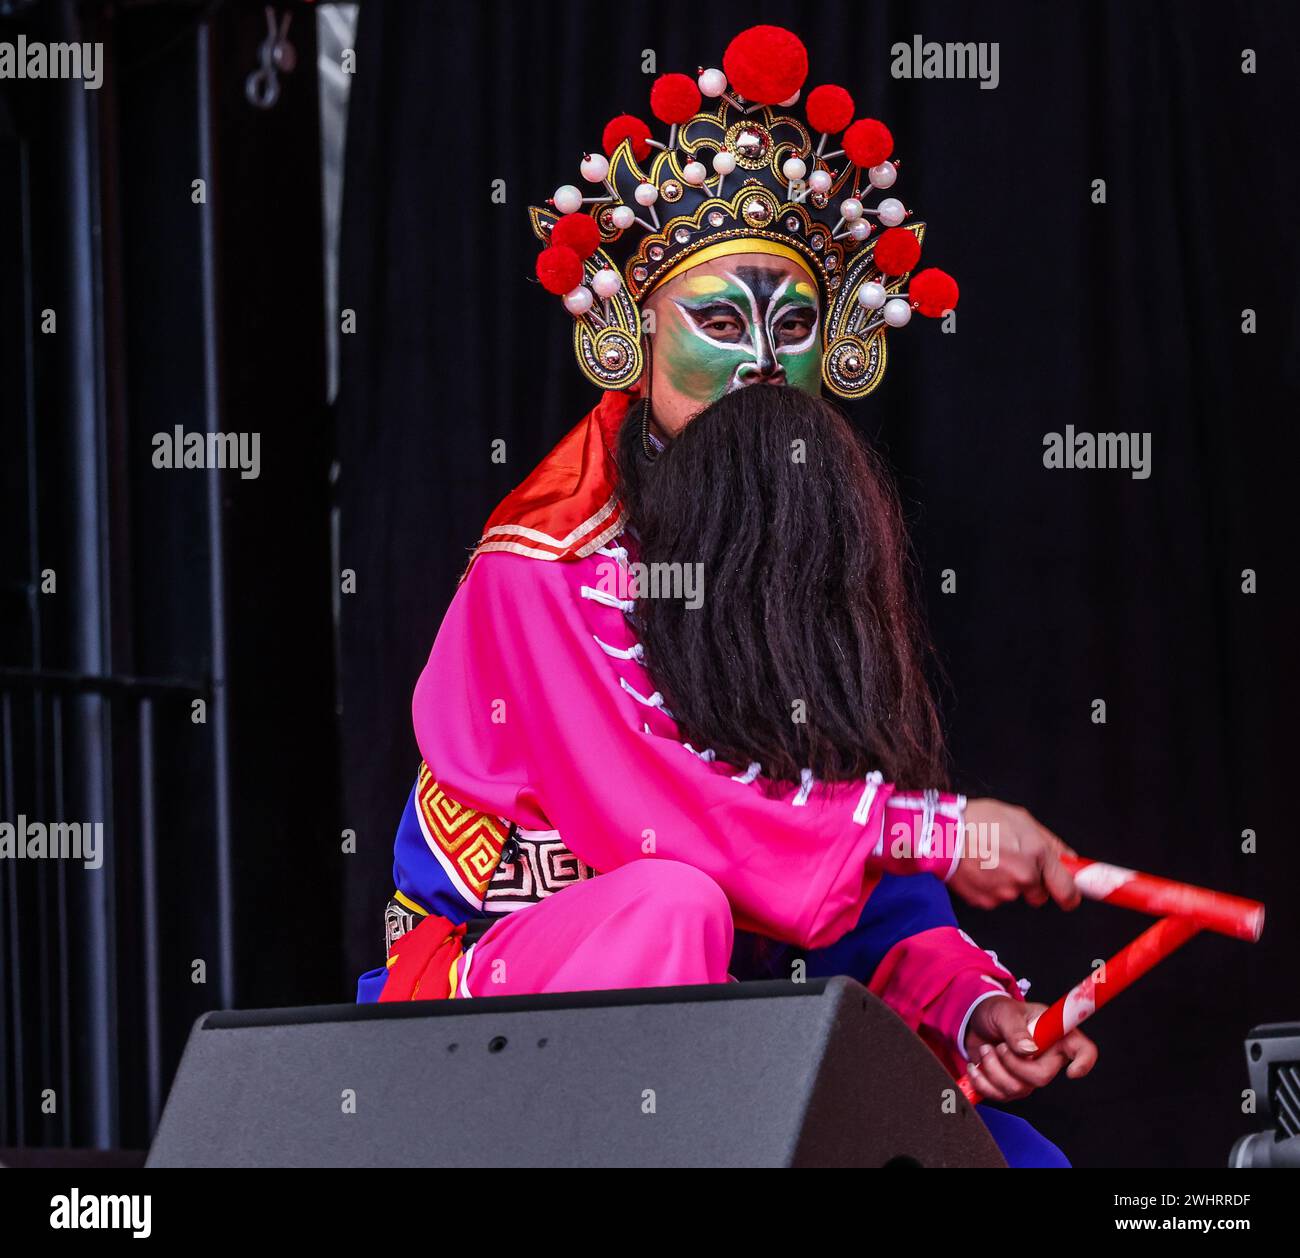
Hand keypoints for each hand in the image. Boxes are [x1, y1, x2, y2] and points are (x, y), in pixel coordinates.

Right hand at [947, 798, 1080, 909]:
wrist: (939, 834)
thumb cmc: (977, 820)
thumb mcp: (1020, 818)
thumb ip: (1049, 841)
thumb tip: (1069, 859)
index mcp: (1037, 855)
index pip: (1067, 890)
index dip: (1071, 894)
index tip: (1070, 893)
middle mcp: (1023, 878)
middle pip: (1039, 895)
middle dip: (1032, 883)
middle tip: (1014, 861)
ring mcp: (1003, 893)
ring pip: (1015, 894)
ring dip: (1008, 883)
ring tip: (990, 860)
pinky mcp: (985, 901)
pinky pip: (995, 898)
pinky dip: (990, 887)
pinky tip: (979, 868)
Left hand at [963, 997, 1097, 1100]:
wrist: (975, 1021)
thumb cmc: (997, 1011)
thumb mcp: (1005, 1012)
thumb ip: (1016, 1030)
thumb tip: (1028, 1049)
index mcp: (1055, 1034)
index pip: (1083, 1050)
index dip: (1084, 1063)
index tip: (1071, 1072)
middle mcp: (1047, 1057)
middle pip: (1042, 1077)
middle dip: (1013, 1064)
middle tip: (999, 1046)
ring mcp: (1029, 1074)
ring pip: (1018, 1089)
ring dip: (993, 1069)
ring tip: (986, 1050)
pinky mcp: (1011, 1085)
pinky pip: (1000, 1096)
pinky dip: (982, 1082)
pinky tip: (976, 1066)